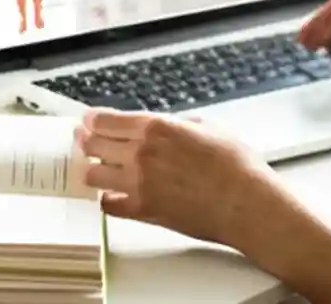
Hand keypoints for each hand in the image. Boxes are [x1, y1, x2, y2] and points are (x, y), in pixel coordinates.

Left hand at [75, 108, 281, 247]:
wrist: (247, 203)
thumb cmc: (236, 166)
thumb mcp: (208, 126)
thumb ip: (177, 124)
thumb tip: (166, 126)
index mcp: (156, 127)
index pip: (104, 120)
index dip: (91, 120)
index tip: (86, 121)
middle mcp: (141, 153)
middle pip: (92, 145)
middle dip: (85, 141)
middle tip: (83, 141)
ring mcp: (138, 183)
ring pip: (92, 175)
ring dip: (92, 169)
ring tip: (94, 168)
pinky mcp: (142, 210)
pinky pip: (108, 204)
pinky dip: (107, 198)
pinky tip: (112, 195)